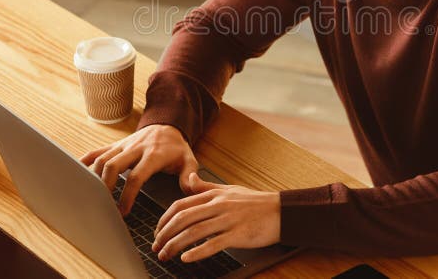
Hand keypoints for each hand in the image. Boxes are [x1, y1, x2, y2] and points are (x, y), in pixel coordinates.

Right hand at [80, 124, 198, 215]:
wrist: (168, 124)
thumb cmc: (177, 148)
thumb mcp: (190, 160)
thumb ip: (191, 176)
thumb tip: (191, 188)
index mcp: (153, 155)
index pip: (136, 176)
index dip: (128, 195)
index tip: (123, 212)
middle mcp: (135, 148)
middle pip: (113, 165)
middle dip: (105, 186)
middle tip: (103, 206)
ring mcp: (123, 145)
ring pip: (102, 158)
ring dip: (94, 177)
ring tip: (93, 197)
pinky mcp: (116, 144)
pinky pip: (97, 151)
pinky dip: (85, 161)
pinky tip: (76, 174)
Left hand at [152, 172, 280, 262]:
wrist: (281, 211)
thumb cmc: (255, 202)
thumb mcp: (229, 190)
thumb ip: (206, 188)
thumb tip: (188, 180)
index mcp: (215, 195)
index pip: (181, 205)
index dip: (165, 219)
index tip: (157, 232)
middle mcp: (219, 205)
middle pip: (184, 218)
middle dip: (165, 234)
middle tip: (156, 247)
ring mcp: (228, 220)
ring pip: (195, 231)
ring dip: (176, 245)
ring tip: (165, 255)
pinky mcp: (239, 234)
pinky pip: (214, 243)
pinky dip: (197, 252)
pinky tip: (186, 259)